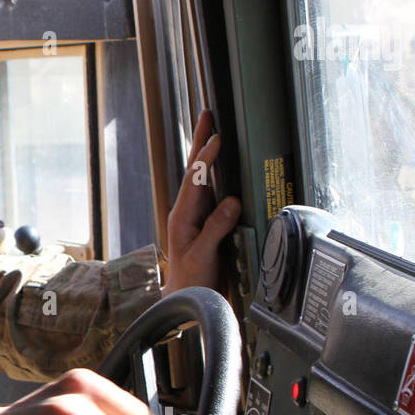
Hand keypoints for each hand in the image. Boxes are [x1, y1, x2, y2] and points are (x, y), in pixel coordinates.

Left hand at [163, 110, 240, 296]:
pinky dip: (219, 172)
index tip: (217, 138)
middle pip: (195, 170)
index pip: (194, 180)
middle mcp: (188, 211)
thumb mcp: (203, 255)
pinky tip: (225, 162)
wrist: (187, 300)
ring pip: (204, 177)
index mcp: (182, 216)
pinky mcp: (208, 222)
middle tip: (207, 114)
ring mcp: (197, 215)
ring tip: (215, 128)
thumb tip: (232, 201)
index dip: (205, 158)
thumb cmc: (191, 281)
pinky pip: (214, 191)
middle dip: (201, 141)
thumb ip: (216, 229)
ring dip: (208, 153)